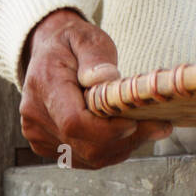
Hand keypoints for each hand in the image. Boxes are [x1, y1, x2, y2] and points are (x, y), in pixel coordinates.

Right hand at [18, 8, 173, 168]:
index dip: (107, 130)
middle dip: (125, 140)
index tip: (136, 121)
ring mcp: (40, 135)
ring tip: (148, 127)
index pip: (74, 122)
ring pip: (87, 157)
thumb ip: (95, 57)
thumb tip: (106, 78)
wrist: (48, 52)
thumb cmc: (72, 43)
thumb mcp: (86, 37)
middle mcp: (36, 117)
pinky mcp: (48, 146)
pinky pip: (84, 158)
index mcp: (44, 86)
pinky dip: (110, 150)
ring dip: (121, 147)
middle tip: (159, 126)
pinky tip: (128, 133)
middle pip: (84, 145)